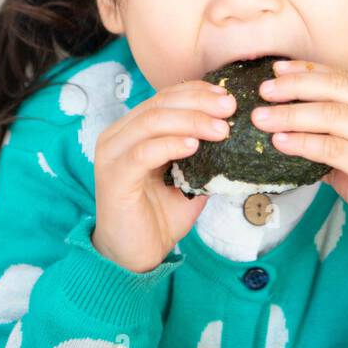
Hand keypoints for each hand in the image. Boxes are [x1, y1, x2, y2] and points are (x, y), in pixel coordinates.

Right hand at [90, 79, 235, 272]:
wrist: (136, 255)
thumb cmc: (159, 215)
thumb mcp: (188, 177)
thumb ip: (203, 153)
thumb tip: (234, 131)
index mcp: (133, 129)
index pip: (165, 96)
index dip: (197, 92)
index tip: (228, 97)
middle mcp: (118, 135)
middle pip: (160, 103)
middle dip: (200, 103)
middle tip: (230, 109)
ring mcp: (112, 154)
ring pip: (152, 121)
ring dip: (191, 121)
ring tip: (221, 129)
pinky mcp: (113, 177)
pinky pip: (143, 152)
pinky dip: (171, 144)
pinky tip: (194, 146)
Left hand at [248, 59, 347, 235]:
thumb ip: (334, 128)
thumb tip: (284, 115)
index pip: (342, 76)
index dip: (307, 71)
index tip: (276, 70)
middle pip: (335, 89)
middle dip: (295, 86)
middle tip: (264, 91)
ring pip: (331, 116)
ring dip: (291, 115)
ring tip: (262, 118)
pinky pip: (332, 149)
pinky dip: (302, 143)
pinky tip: (281, 142)